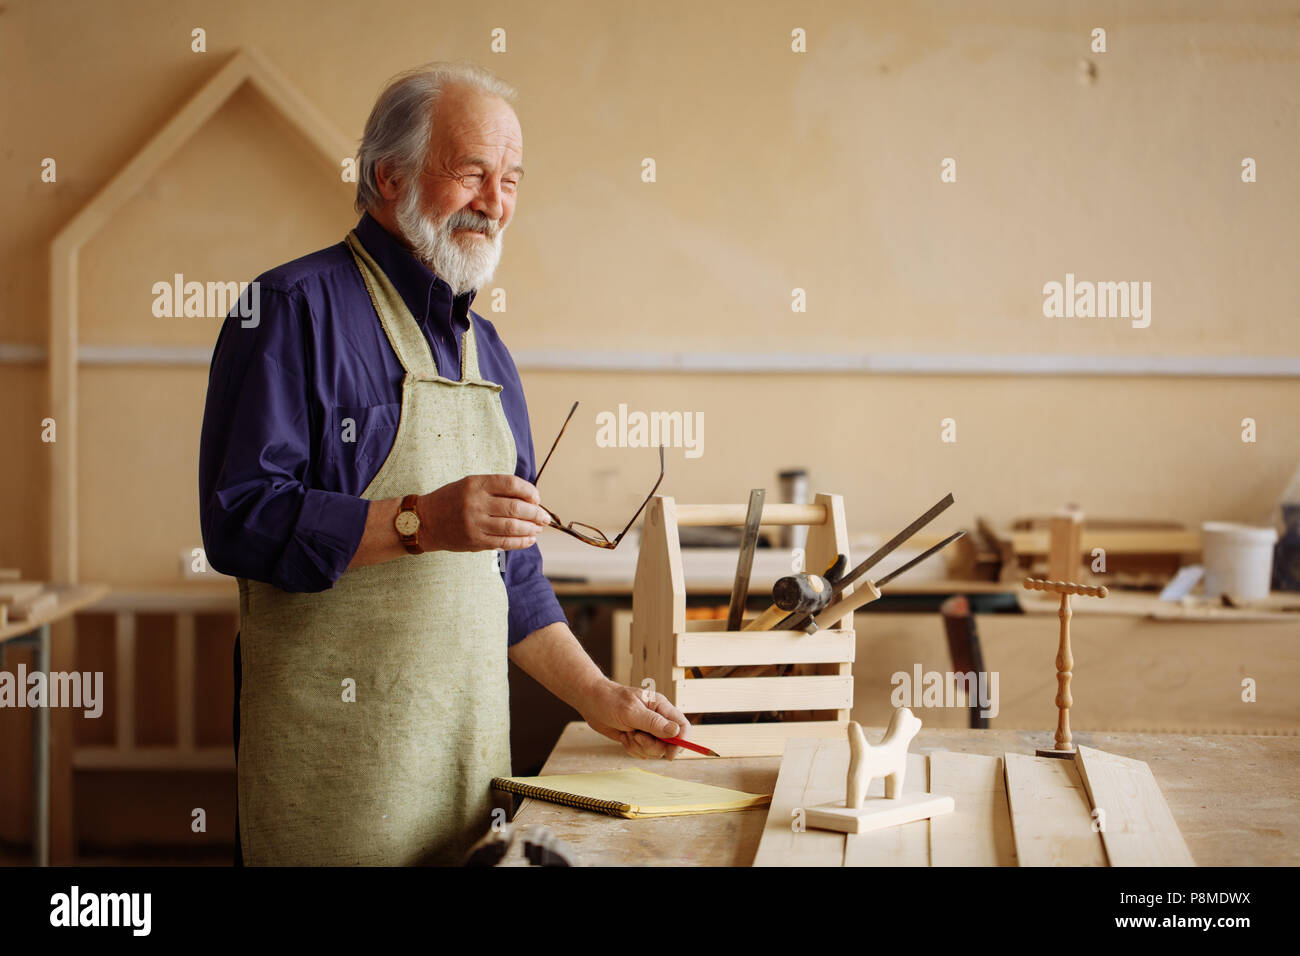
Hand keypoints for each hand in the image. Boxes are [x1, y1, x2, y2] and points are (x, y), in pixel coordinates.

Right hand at [419, 474, 550, 551]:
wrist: (425, 521)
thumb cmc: (452, 500)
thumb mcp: (470, 485)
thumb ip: (495, 489)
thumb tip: (529, 498)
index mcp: (476, 484)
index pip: (511, 484)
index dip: (529, 491)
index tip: (537, 497)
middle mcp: (475, 502)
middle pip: (515, 507)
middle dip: (536, 513)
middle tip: (545, 517)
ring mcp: (475, 523)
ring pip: (512, 526)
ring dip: (531, 528)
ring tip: (539, 528)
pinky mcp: (474, 541)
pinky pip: (504, 542)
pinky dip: (520, 542)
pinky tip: (530, 539)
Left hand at [578, 678, 691, 758]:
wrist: (591, 702)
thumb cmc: (610, 700)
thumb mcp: (631, 712)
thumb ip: (653, 722)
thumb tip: (676, 732)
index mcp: (661, 707)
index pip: (682, 726)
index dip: (681, 742)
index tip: (669, 754)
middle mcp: (658, 719)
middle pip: (669, 743)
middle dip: (652, 746)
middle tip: (636, 736)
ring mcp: (648, 729)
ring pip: (654, 750)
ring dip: (639, 746)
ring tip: (627, 733)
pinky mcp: (638, 737)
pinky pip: (642, 752)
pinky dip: (631, 748)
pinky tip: (623, 736)